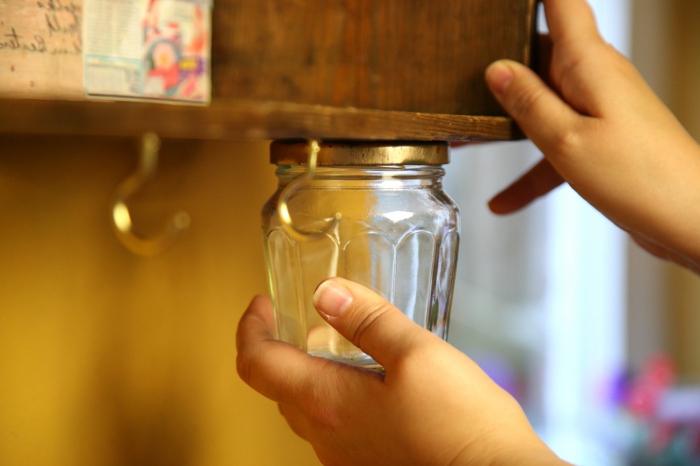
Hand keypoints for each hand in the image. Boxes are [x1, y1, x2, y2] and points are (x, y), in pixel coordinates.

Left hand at [237, 278, 565, 465]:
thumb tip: (326, 293)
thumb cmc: (462, 426)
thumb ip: (368, 321)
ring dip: (306, 372)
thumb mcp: (418, 355)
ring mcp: (345, 459)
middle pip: (277, 387)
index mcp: (328, 403)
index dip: (250, 327)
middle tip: (295, 316)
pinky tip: (369, 381)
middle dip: (278, 347)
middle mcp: (327, 437)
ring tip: (336, 343)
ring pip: (305, 409)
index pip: (257, 363)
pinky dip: (333, 396)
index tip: (261, 303)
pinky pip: (334, 428)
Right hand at [483, 0, 699, 272]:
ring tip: (467, 134)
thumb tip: (497, 70)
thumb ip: (529, 103)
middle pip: (542, 51)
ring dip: (509, 118)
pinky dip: (532, 168)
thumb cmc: (640, 176)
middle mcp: (594, 77)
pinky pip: (556, 143)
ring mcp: (598, 108)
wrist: (687, 218)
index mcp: (588, 63)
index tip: (497, 10)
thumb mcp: (566, 140)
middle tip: (463, 72)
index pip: (559, 4)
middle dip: (503, 60)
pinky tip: (503, 201)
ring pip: (543, 100)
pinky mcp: (600, 137)